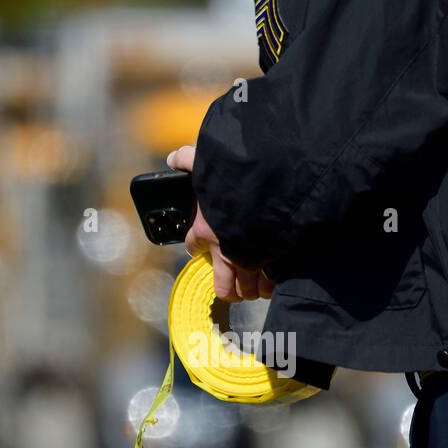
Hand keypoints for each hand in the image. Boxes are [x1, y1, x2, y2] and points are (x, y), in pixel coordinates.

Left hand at [167, 145, 273, 301]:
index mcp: (205, 229)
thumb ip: (189, 159)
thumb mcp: (206, 162)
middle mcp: (226, 251)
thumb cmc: (234, 175)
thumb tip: (174, 157)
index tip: (199, 245)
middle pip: (222, 284)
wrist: (272, 185)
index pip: (193, 245)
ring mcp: (250, 261)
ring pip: (246, 290)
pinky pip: (271, 283)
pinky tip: (273, 282)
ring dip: (249, 290)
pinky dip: (271, 285)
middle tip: (230, 288)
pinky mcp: (274, 261)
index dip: (195, 245)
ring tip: (253, 289)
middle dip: (226, 288)